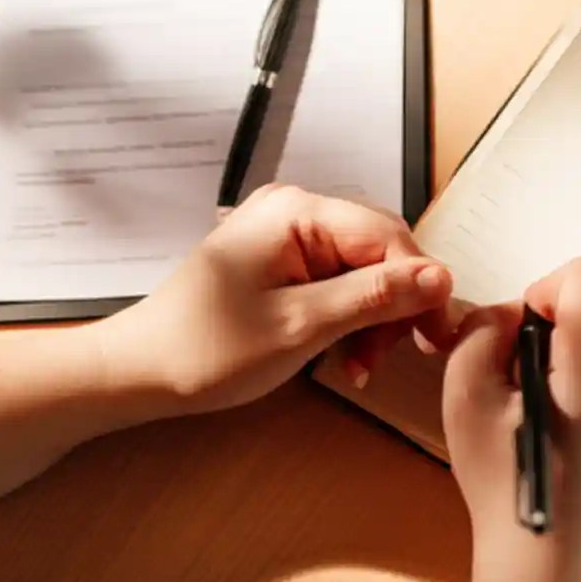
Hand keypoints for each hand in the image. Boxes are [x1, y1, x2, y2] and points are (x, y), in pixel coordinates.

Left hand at [93, 184, 452, 416]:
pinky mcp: (283, 259)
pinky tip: (345, 355)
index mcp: (296, 211)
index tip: (436, 336)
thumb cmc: (206, 349)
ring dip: (374, 319)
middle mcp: (295, 209)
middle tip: (392, 356)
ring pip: (365, 269)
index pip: (388, 236)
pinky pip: (339, 280)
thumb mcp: (300, 327)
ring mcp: (287, 233)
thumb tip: (440, 278)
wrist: (141, 371)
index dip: (421, 286)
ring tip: (360, 365)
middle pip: (381, 250)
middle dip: (395, 306)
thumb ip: (373, 297)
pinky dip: (350, 318)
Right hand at [442, 257, 580, 581]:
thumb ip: (480, 332)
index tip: (528, 324)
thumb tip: (507, 312)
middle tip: (529, 370)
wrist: (556, 569)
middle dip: (562, 319)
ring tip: (549, 403)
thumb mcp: (466, 401)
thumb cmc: (510, 495)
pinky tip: (573, 423)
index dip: (548, 285)